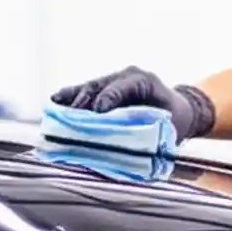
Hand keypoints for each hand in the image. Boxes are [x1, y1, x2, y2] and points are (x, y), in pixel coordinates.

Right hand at [50, 66, 214, 141]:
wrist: (178, 108)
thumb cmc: (175, 121)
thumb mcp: (170, 127)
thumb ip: (152, 137)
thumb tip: (132, 154)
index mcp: (145, 81)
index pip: (123, 87)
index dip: (109, 98)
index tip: (98, 112)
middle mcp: (126, 76)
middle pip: (99, 86)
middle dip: (84, 102)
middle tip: (70, 119)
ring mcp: (112, 80)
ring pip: (88, 87)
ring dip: (72, 101)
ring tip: (54, 111)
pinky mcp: (103, 88)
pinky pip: (83, 91)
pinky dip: (69, 97)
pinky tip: (54, 103)